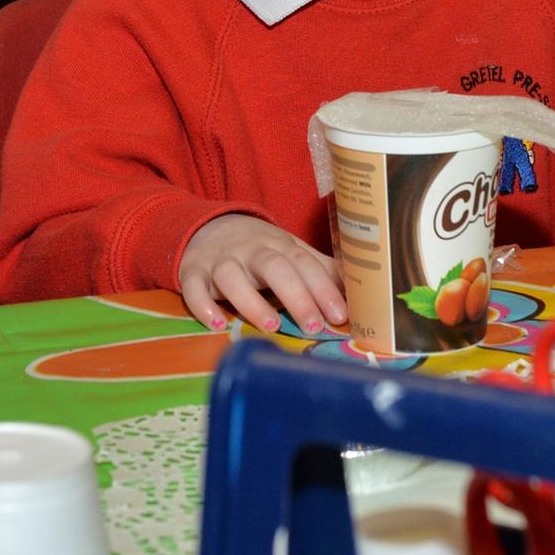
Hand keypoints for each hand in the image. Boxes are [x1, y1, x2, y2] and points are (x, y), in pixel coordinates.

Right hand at [177, 213, 348, 334]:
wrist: (207, 228)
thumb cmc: (258, 250)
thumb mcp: (290, 253)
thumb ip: (321, 271)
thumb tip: (363, 290)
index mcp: (279, 246)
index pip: (304, 263)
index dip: (323, 288)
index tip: (340, 315)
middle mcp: (250, 251)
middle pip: (274, 267)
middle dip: (296, 295)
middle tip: (314, 325)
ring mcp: (219, 261)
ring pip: (232, 276)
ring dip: (251, 300)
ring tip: (272, 325)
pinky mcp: (191, 272)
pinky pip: (192, 287)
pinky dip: (202, 305)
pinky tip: (216, 324)